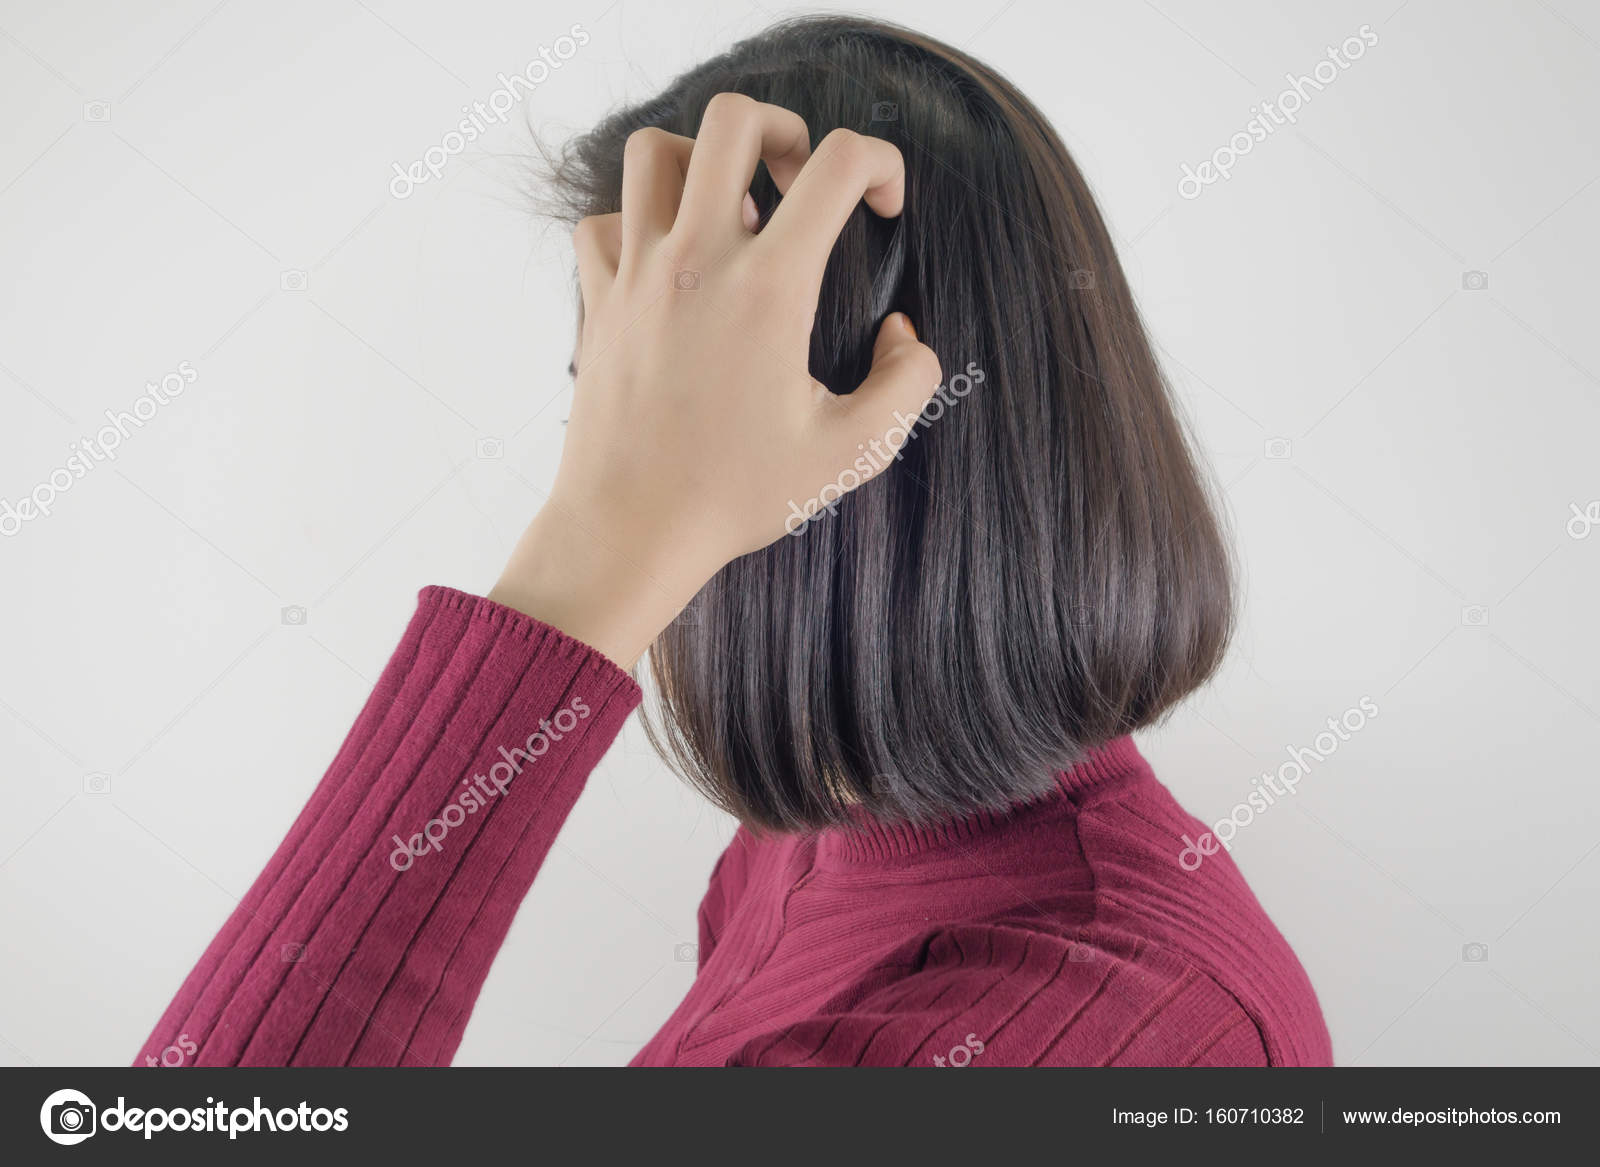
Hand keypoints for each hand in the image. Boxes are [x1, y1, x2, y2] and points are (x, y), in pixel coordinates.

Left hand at [491, 93, 940, 667]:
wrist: (630, 531)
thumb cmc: (737, 496)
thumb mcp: (851, 453)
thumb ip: (907, 384)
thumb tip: (905, 335)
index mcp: (769, 287)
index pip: (839, 163)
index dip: (882, 165)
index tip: (885, 210)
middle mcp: (697, 260)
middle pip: (732, 119)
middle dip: (784, 129)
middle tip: (799, 186)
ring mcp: (637, 274)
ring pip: (652, 150)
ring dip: (701, 161)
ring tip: (732, 216)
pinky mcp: (598, 301)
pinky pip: (602, 220)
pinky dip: (636, 220)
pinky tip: (668, 263)